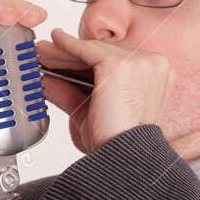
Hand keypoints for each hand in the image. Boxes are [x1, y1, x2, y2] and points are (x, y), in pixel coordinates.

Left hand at [35, 29, 172, 154]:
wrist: (124, 159)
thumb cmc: (116, 145)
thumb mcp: (90, 112)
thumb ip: (72, 92)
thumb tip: (49, 80)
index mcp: (156, 78)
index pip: (117, 60)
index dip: (87, 60)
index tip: (64, 59)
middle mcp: (154, 66)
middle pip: (105, 52)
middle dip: (72, 54)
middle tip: (47, 53)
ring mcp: (141, 63)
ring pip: (95, 50)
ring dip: (66, 51)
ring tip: (43, 52)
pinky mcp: (122, 65)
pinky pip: (89, 50)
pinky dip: (69, 45)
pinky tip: (56, 40)